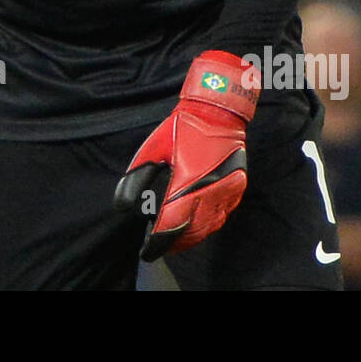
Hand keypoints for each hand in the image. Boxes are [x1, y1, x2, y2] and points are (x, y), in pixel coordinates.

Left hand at [113, 50, 259, 259]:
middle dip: (174, 243)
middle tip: (157, 247)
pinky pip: (221, 216)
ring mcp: (227, 191)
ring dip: (190, 237)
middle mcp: (211, 190)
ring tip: (173, 241)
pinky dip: (206, 226)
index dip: (158, 242)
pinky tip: (193, 226)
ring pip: (209, 228)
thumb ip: (136, 178)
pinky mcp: (237, 189)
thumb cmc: (181, 128)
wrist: (217, 111)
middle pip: (192, 231)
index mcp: (188, 181)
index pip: (172, 224)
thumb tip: (124, 206)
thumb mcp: (152, 149)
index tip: (146, 251)